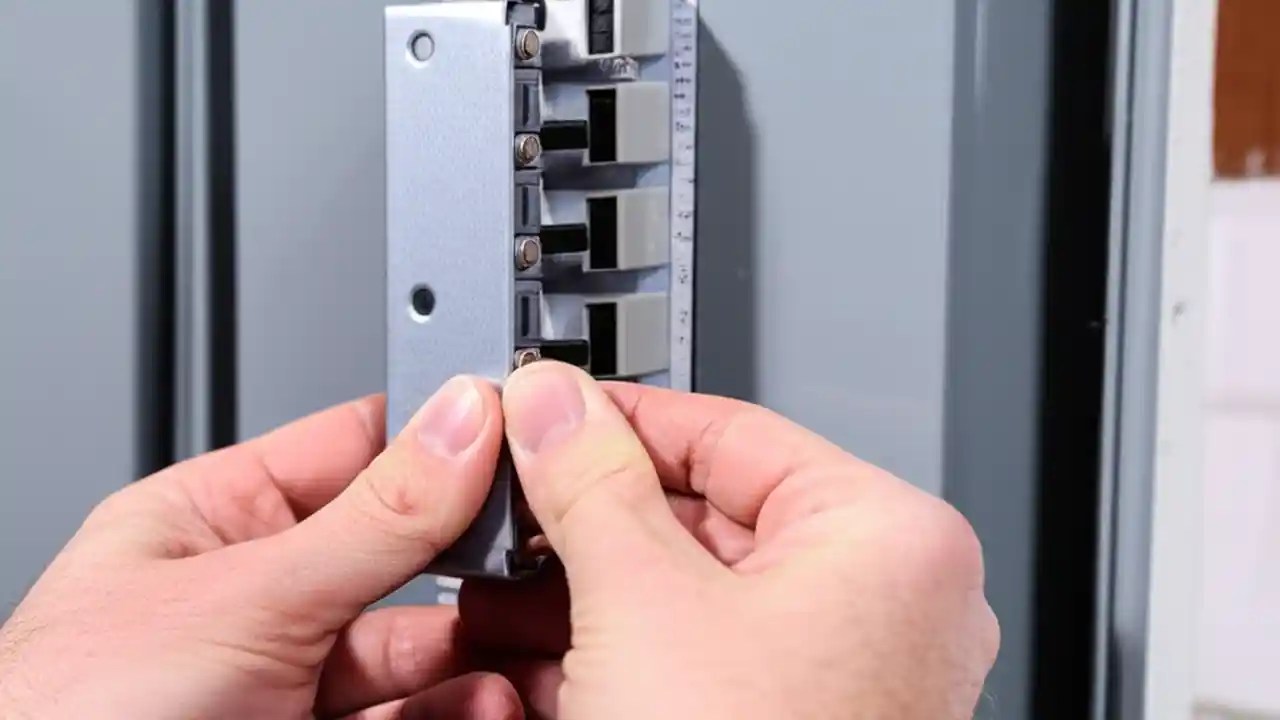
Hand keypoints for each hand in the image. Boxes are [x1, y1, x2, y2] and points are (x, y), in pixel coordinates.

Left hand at [0, 378, 522, 719]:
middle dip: (473, 559)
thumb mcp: (244, 596)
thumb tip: (463, 423)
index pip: (351, 448)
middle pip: (400, 554)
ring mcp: (284, 676)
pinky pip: (407, 714)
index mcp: (211, 520)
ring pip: (415, 645)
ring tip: (526, 646)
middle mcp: (254, 595)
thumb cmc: (61, 717)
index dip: (436, 437)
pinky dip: (458, 705)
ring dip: (479, 646)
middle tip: (539, 554)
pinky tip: (488, 700)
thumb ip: (370, 516)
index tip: (517, 433)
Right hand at [462, 363, 998, 718]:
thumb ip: (590, 480)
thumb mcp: (640, 603)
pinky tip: (543, 654)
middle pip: (707, 513)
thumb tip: (554, 403)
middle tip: (511, 504)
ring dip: (591, 585)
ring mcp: (846, 671)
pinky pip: (702, 655)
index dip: (621, 416)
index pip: (732, 429)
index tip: (546, 411)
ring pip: (694, 590)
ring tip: (504, 584)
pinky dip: (624, 648)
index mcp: (889, 539)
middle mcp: (886, 602)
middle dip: (592, 516)